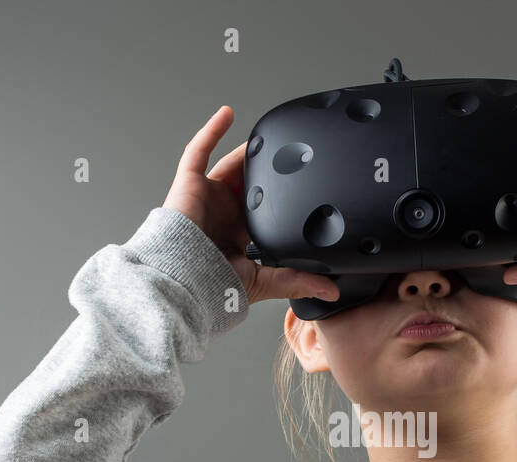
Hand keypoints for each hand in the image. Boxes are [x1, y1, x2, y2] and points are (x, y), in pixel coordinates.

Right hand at [163, 105, 339, 305]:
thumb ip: (298, 281)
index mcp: (238, 235)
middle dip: (267, 171)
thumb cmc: (213, 284)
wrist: (185, 277)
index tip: (300, 189)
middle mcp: (223, 213)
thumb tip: (332, 292)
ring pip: (230, 165)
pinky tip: (227, 114)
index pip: (262, 212)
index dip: (278, 200)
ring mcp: (206, 196)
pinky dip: (211, 131)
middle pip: (248, 184)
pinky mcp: (189, 183)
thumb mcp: (265, 281)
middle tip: (290, 158)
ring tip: (270, 138)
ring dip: (248, 152)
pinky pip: (198, 151)